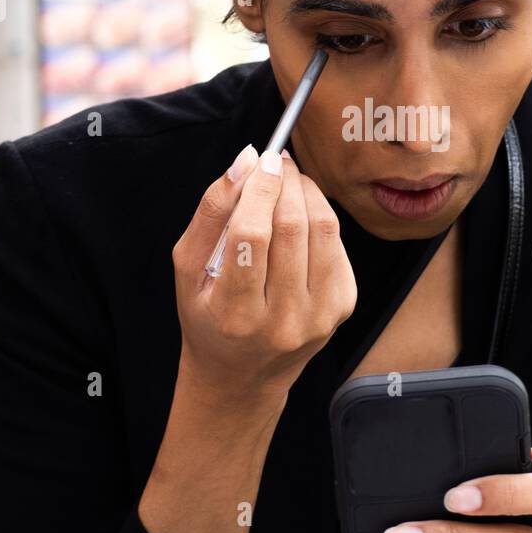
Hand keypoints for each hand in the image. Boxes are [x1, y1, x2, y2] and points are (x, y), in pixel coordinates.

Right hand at [171, 145, 357, 399]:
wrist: (243, 374)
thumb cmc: (208, 313)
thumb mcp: (189, 267)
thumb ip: (211, 211)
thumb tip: (245, 159)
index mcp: (235, 314)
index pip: (252, 236)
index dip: (259, 189)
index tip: (261, 158)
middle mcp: (281, 321)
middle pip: (292, 228)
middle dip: (286, 183)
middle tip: (277, 161)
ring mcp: (318, 317)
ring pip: (322, 230)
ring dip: (308, 192)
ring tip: (290, 180)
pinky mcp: (342, 308)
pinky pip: (337, 244)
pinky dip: (321, 217)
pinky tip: (303, 213)